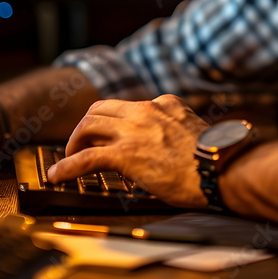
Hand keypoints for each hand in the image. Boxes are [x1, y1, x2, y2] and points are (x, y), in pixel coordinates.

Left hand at [47, 93, 209, 207]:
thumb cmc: (214, 159)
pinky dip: (67, 166)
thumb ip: (177, 129)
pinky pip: (86, 158)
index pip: (129, 106)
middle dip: (86, 126)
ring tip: (69, 158)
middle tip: (82, 144)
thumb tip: (168, 145)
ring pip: (89, 125)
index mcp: (164, 104)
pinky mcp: (125, 154)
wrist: (220, 170)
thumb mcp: (195, 131)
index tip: (110, 135)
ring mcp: (134, 130)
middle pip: (101, 109)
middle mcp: (146, 110)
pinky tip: (57, 175)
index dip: (114, 122)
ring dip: (74, 142)